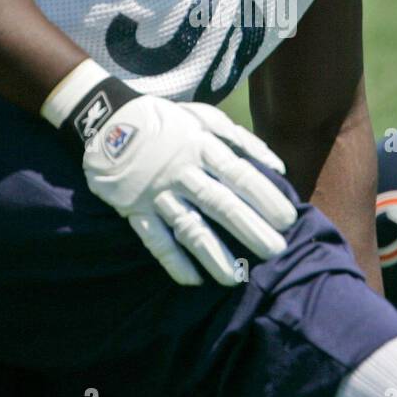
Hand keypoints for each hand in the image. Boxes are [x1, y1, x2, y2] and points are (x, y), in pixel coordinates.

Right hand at [83, 96, 297, 286]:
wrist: (109, 119)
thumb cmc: (169, 122)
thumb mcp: (204, 116)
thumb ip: (241, 140)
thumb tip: (278, 167)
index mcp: (201, 145)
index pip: (238, 173)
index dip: (264, 197)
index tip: (288, 220)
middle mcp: (180, 171)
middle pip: (218, 202)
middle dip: (248, 228)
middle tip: (275, 251)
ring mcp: (155, 192)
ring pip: (187, 226)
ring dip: (212, 254)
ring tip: (236, 278)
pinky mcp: (133, 209)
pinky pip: (153, 239)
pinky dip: (172, 260)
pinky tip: (193, 279)